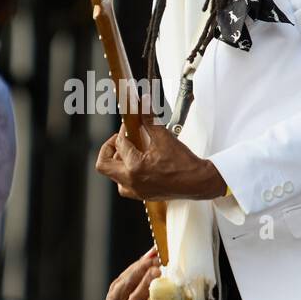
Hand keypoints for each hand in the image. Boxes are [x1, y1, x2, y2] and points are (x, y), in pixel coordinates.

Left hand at [95, 120, 226, 201]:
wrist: (197, 182)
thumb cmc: (184, 164)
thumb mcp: (164, 138)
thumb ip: (149, 120)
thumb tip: (143, 104)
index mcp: (135, 167)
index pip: (120, 143)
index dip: (122, 130)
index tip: (128, 125)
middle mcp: (132, 181)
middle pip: (103, 165)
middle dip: (108, 149)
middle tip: (119, 140)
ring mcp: (136, 191)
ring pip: (113, 176)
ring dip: (117, 163)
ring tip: (128, 152)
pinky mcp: (141, 195)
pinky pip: (124, 185)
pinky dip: (126, 173)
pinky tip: (137, 164)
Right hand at [106, 245, 161, 299]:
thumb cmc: (135, 289)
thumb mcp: (134, 276)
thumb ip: (143, 263)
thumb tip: (156, 248)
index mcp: (114, 298)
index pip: (126, 282)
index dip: (140, 269)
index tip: (153, 260)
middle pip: (135, 297)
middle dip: (147, 282)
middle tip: (157, 270)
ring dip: (157, 295)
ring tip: (165, 282)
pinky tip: (171, 296)